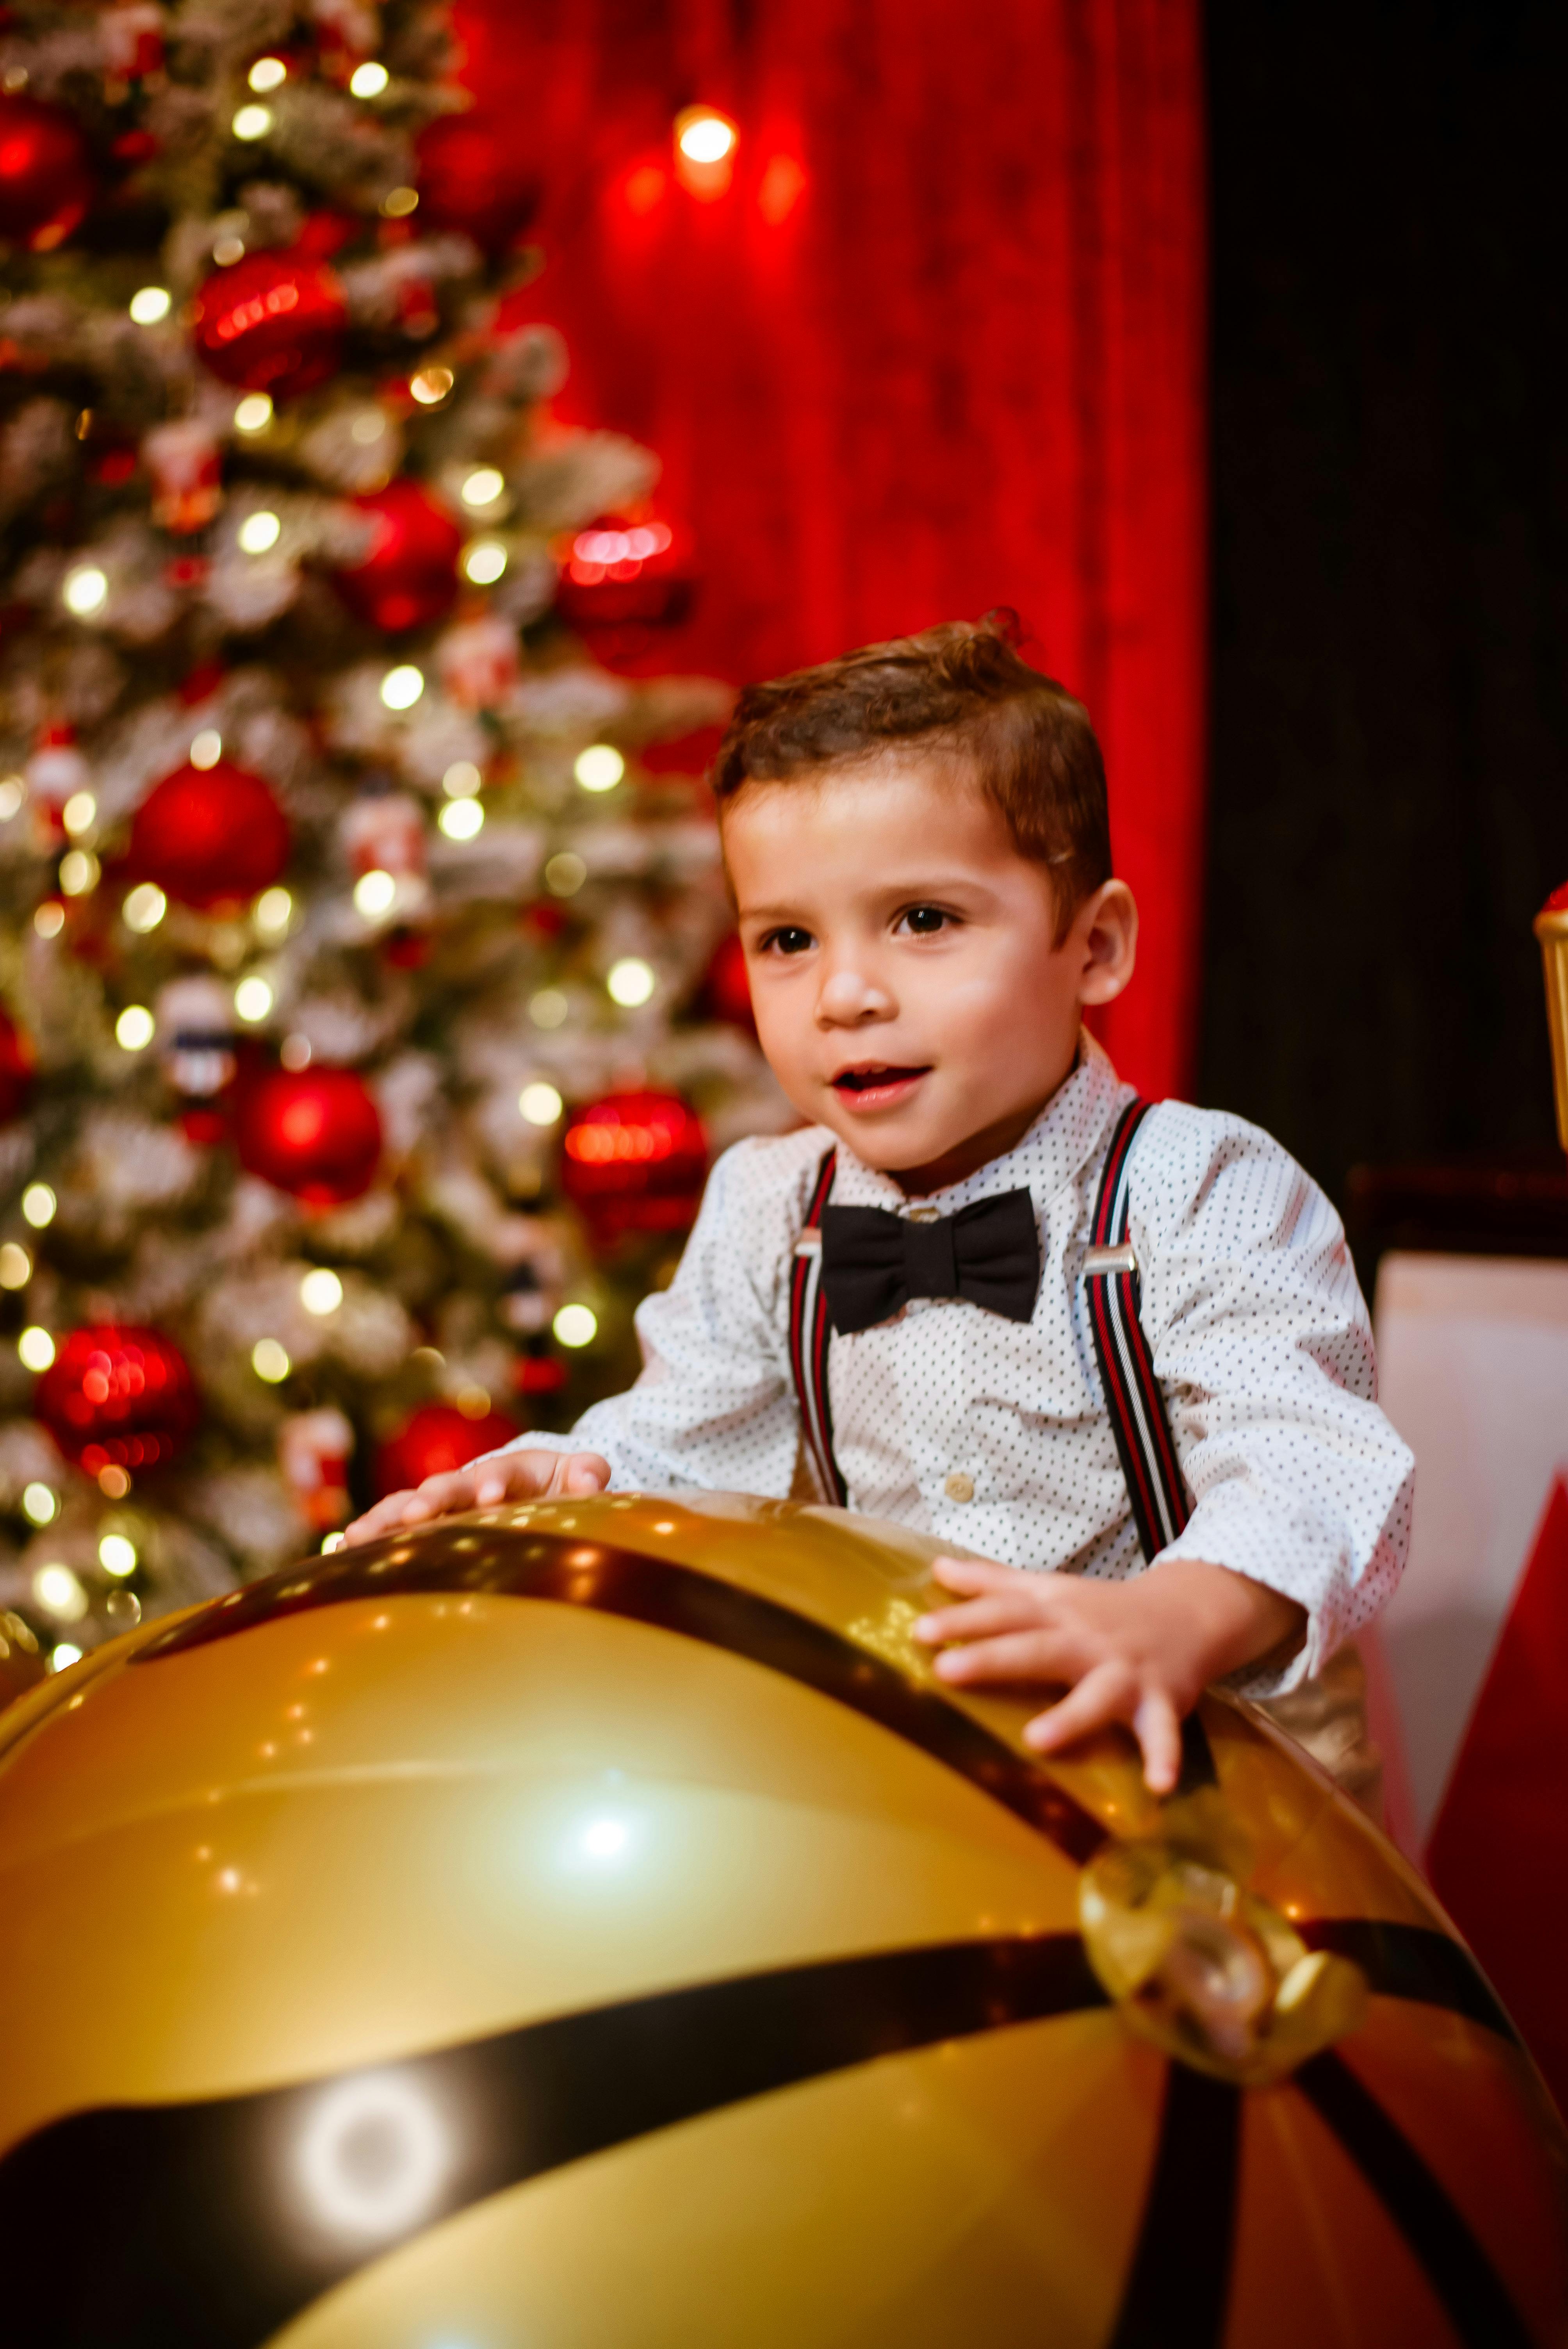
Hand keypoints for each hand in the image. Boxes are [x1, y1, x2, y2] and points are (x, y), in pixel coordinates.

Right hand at [342, 1448, 610, 1547]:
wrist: (539, 1487)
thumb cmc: (562, 1484)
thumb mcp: (581, 1474)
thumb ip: (589, 1472)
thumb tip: (590, 1475)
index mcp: (513, 1469)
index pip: (503, 1472)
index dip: (495, 1482)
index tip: (489, 1495)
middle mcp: (472, 1482)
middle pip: (448, 1487)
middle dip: (432, 1499)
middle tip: (416, 1514)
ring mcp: (447, 1503)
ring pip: (411, 1506)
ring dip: (387, 1520)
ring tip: (357, 1537)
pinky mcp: (431, 1524)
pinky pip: (397, 1528)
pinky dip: (373, 1537)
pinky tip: (341, 1555)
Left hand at [911, 1556, 1303, 1792]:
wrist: (1189, 1611)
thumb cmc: (1103, 1609)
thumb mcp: (1050, 1589)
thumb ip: (994, 1582)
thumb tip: (938, 1566)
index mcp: (1058, 1611)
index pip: (1005, 1611)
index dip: (963, 1619)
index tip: (919, 1631)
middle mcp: (1088, 1639)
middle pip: (1037, 1647)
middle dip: (994, 1657)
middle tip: (946, 1670)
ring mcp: (1126, 1671)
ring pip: (1098, 1694)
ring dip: (1071, 1715)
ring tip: (1037, 1740)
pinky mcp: (1163, 1701)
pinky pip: (1163, 1732)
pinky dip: (1164, 1757)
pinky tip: (1158, 1786)